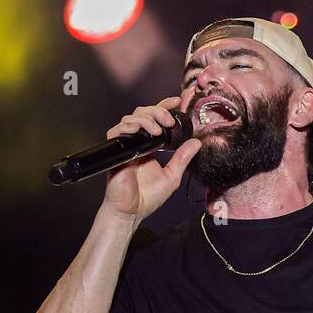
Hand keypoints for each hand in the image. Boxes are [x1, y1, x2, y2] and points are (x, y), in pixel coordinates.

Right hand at [100, 97, 201, 221]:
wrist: (131, 211)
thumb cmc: (147, 198)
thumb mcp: (172, 176)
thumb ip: (182, 158)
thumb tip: (196, 143)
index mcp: (150, 145)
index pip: (156, 119)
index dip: (164, 106)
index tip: (177, 101)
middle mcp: (138, 142)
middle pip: (143, 113)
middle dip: (157, 110)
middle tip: (168, 120)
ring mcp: (126, 145)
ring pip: (131, 118)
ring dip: (146, 118)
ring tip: (157, 129)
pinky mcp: (116, 151)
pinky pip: (117, 131)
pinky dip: (128, 127)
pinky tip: (141, 132)